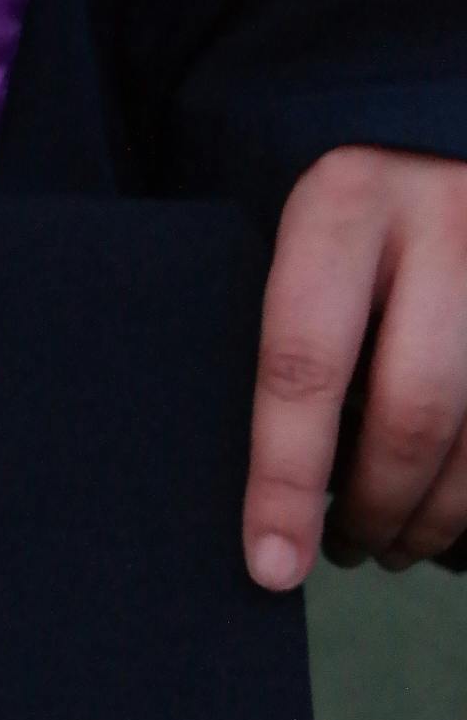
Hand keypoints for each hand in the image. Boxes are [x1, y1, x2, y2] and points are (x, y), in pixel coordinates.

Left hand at [244, 144, 466, 588]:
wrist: (446, 152)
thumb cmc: (349, 231)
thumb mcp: (304, 249)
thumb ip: (295, 348)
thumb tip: (271, 508)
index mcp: (345, 202)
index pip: (303, 363)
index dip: (284, 479)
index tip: (272, 567)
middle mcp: (447, 219)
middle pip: (415, 410)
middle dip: (376, 507)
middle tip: (345, 549)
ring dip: (437, 520)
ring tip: (395, 542)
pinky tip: (452, 523)